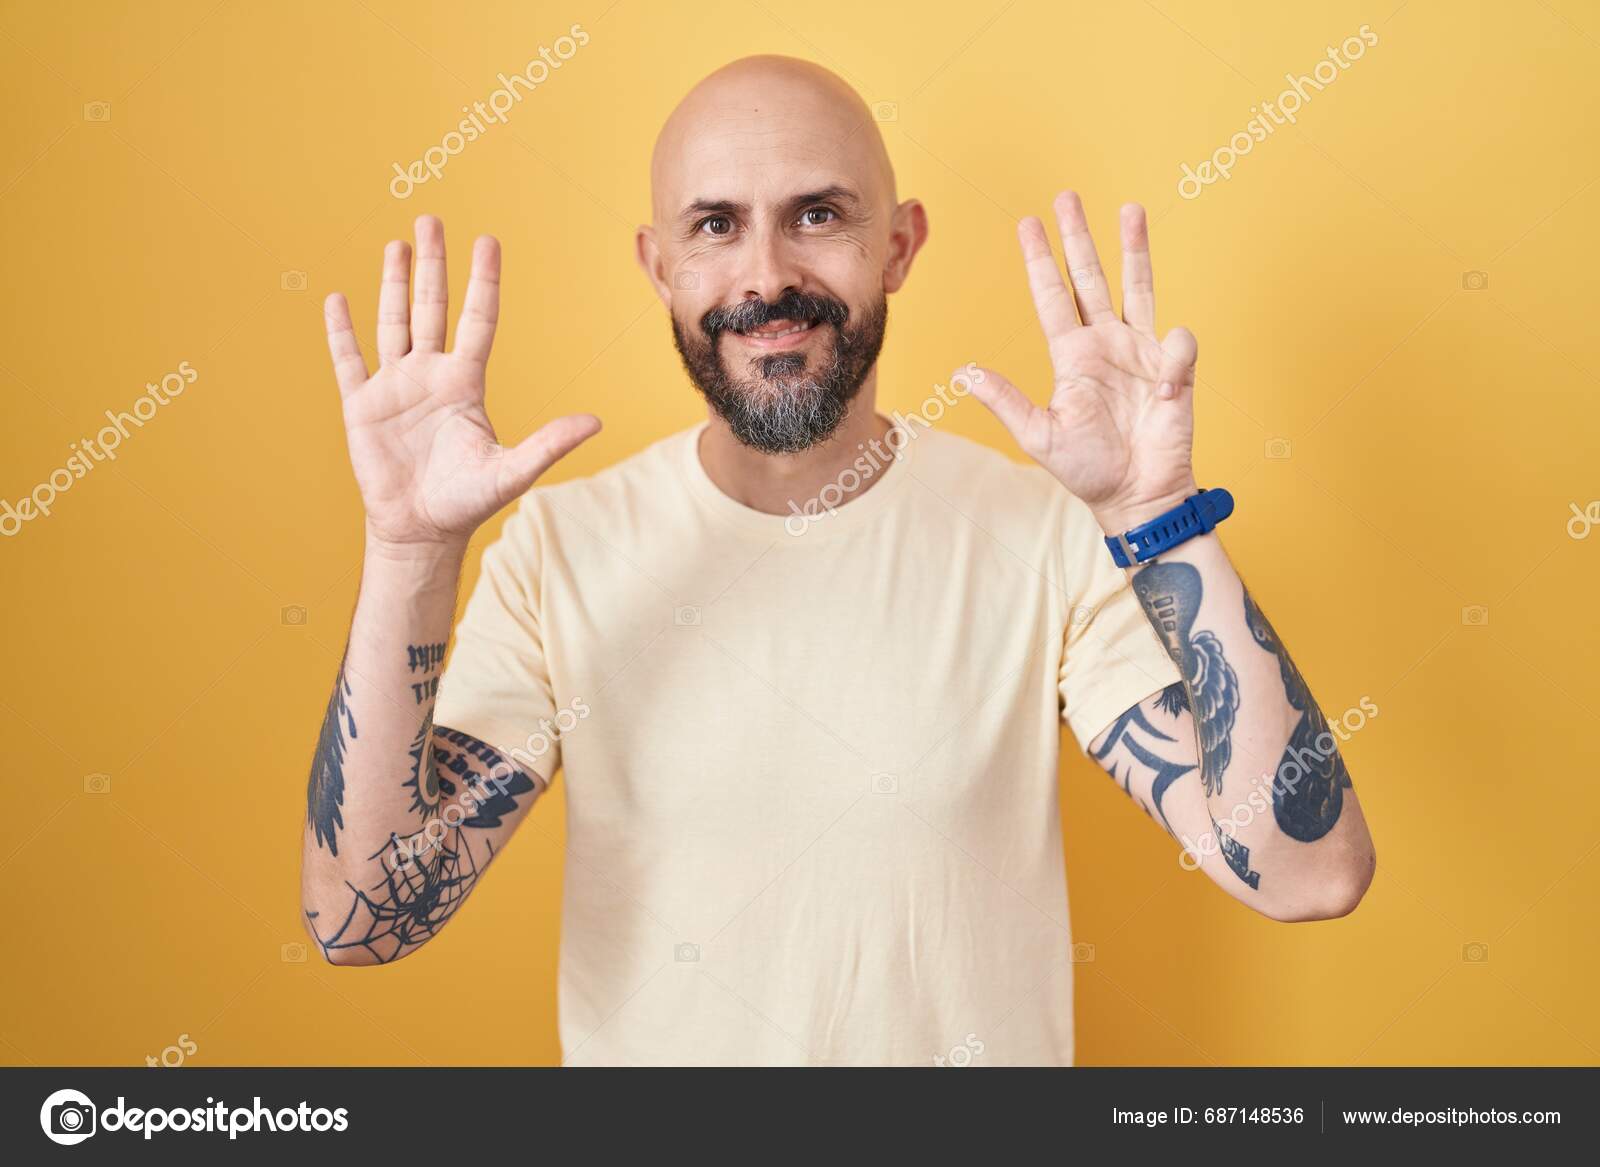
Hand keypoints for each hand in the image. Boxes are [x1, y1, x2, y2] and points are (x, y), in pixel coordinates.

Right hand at [323, 216, 599, 550]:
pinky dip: (341, 331)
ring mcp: (394, 387)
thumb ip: (550, 443)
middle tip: (431, 219)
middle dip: (432, 265)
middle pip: (432, 308)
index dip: (482, 282)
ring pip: (392, 322)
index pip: (477, 320)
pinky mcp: (361, 405)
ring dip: (392, 284)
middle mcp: (430, 375)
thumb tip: (596, 422)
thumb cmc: (466, 501)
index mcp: (465, 383)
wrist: (420, 530)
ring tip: (396, 244)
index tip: (487, 241)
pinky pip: (349, 360)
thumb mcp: (512, 471)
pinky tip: (337, 299)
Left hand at [971, 192, 1198, 533]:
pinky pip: (1177, 343)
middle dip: (1078, 237)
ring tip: (1130, 209)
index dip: (1040, 261)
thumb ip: (1004, 401)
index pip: (1052, 296)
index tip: (1027, 224)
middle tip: (1067, 197)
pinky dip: (1173, 355)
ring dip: (1134, 249)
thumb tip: (963, 373)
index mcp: (1072, 355)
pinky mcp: (1173, 369)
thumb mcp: (1038, 434)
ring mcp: (1140, 352)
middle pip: (1090, 277)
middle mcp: (1105, 343)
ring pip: (1137, 286)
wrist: (1137, 495)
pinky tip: (1164, 384)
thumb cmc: (1089, 469)